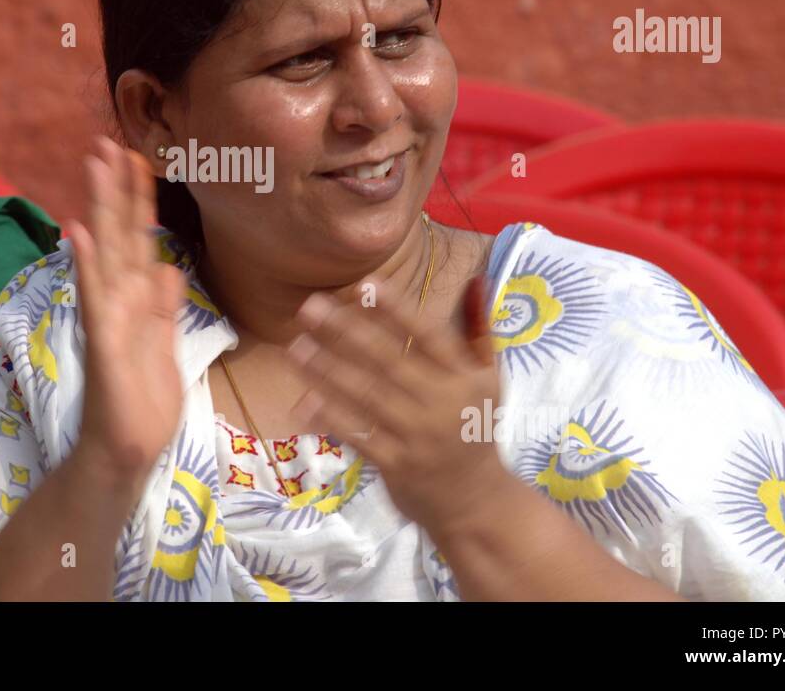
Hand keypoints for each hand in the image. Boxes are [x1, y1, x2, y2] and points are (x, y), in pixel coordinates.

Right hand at [68, 137, 187, 481]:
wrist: (128, 450)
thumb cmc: (144, 404)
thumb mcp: (165, 346)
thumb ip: (165, 307)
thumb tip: (169, 267)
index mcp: (137, 300)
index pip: (138, 239)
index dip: (138, 200)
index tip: (137, 158)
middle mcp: (119, 300)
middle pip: (117, 233)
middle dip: (116, 187)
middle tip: (108, 141)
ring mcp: (108, 316)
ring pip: (105, 250)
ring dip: (100, 206)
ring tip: (95, 164)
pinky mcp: (102, 340)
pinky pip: (94, 296)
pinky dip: (86, 264)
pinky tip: (77, 232)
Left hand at [285, 272, 511, 536]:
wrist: (476, 503)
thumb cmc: (474, 429)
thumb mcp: (488, 381)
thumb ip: (479, 332)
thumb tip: (476, 281)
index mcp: (466, 379)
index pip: (428, 336)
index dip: (397, 310)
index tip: (366, 284)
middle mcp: (443, 404)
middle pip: (388, 361)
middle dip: (346, 331)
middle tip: (309, 307)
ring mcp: (418, 437)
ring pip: (367, 396)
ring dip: (327, 369)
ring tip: (295, 346)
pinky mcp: (397, 466)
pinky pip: (358, 436)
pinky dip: (331, 418)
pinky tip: (303, 400)